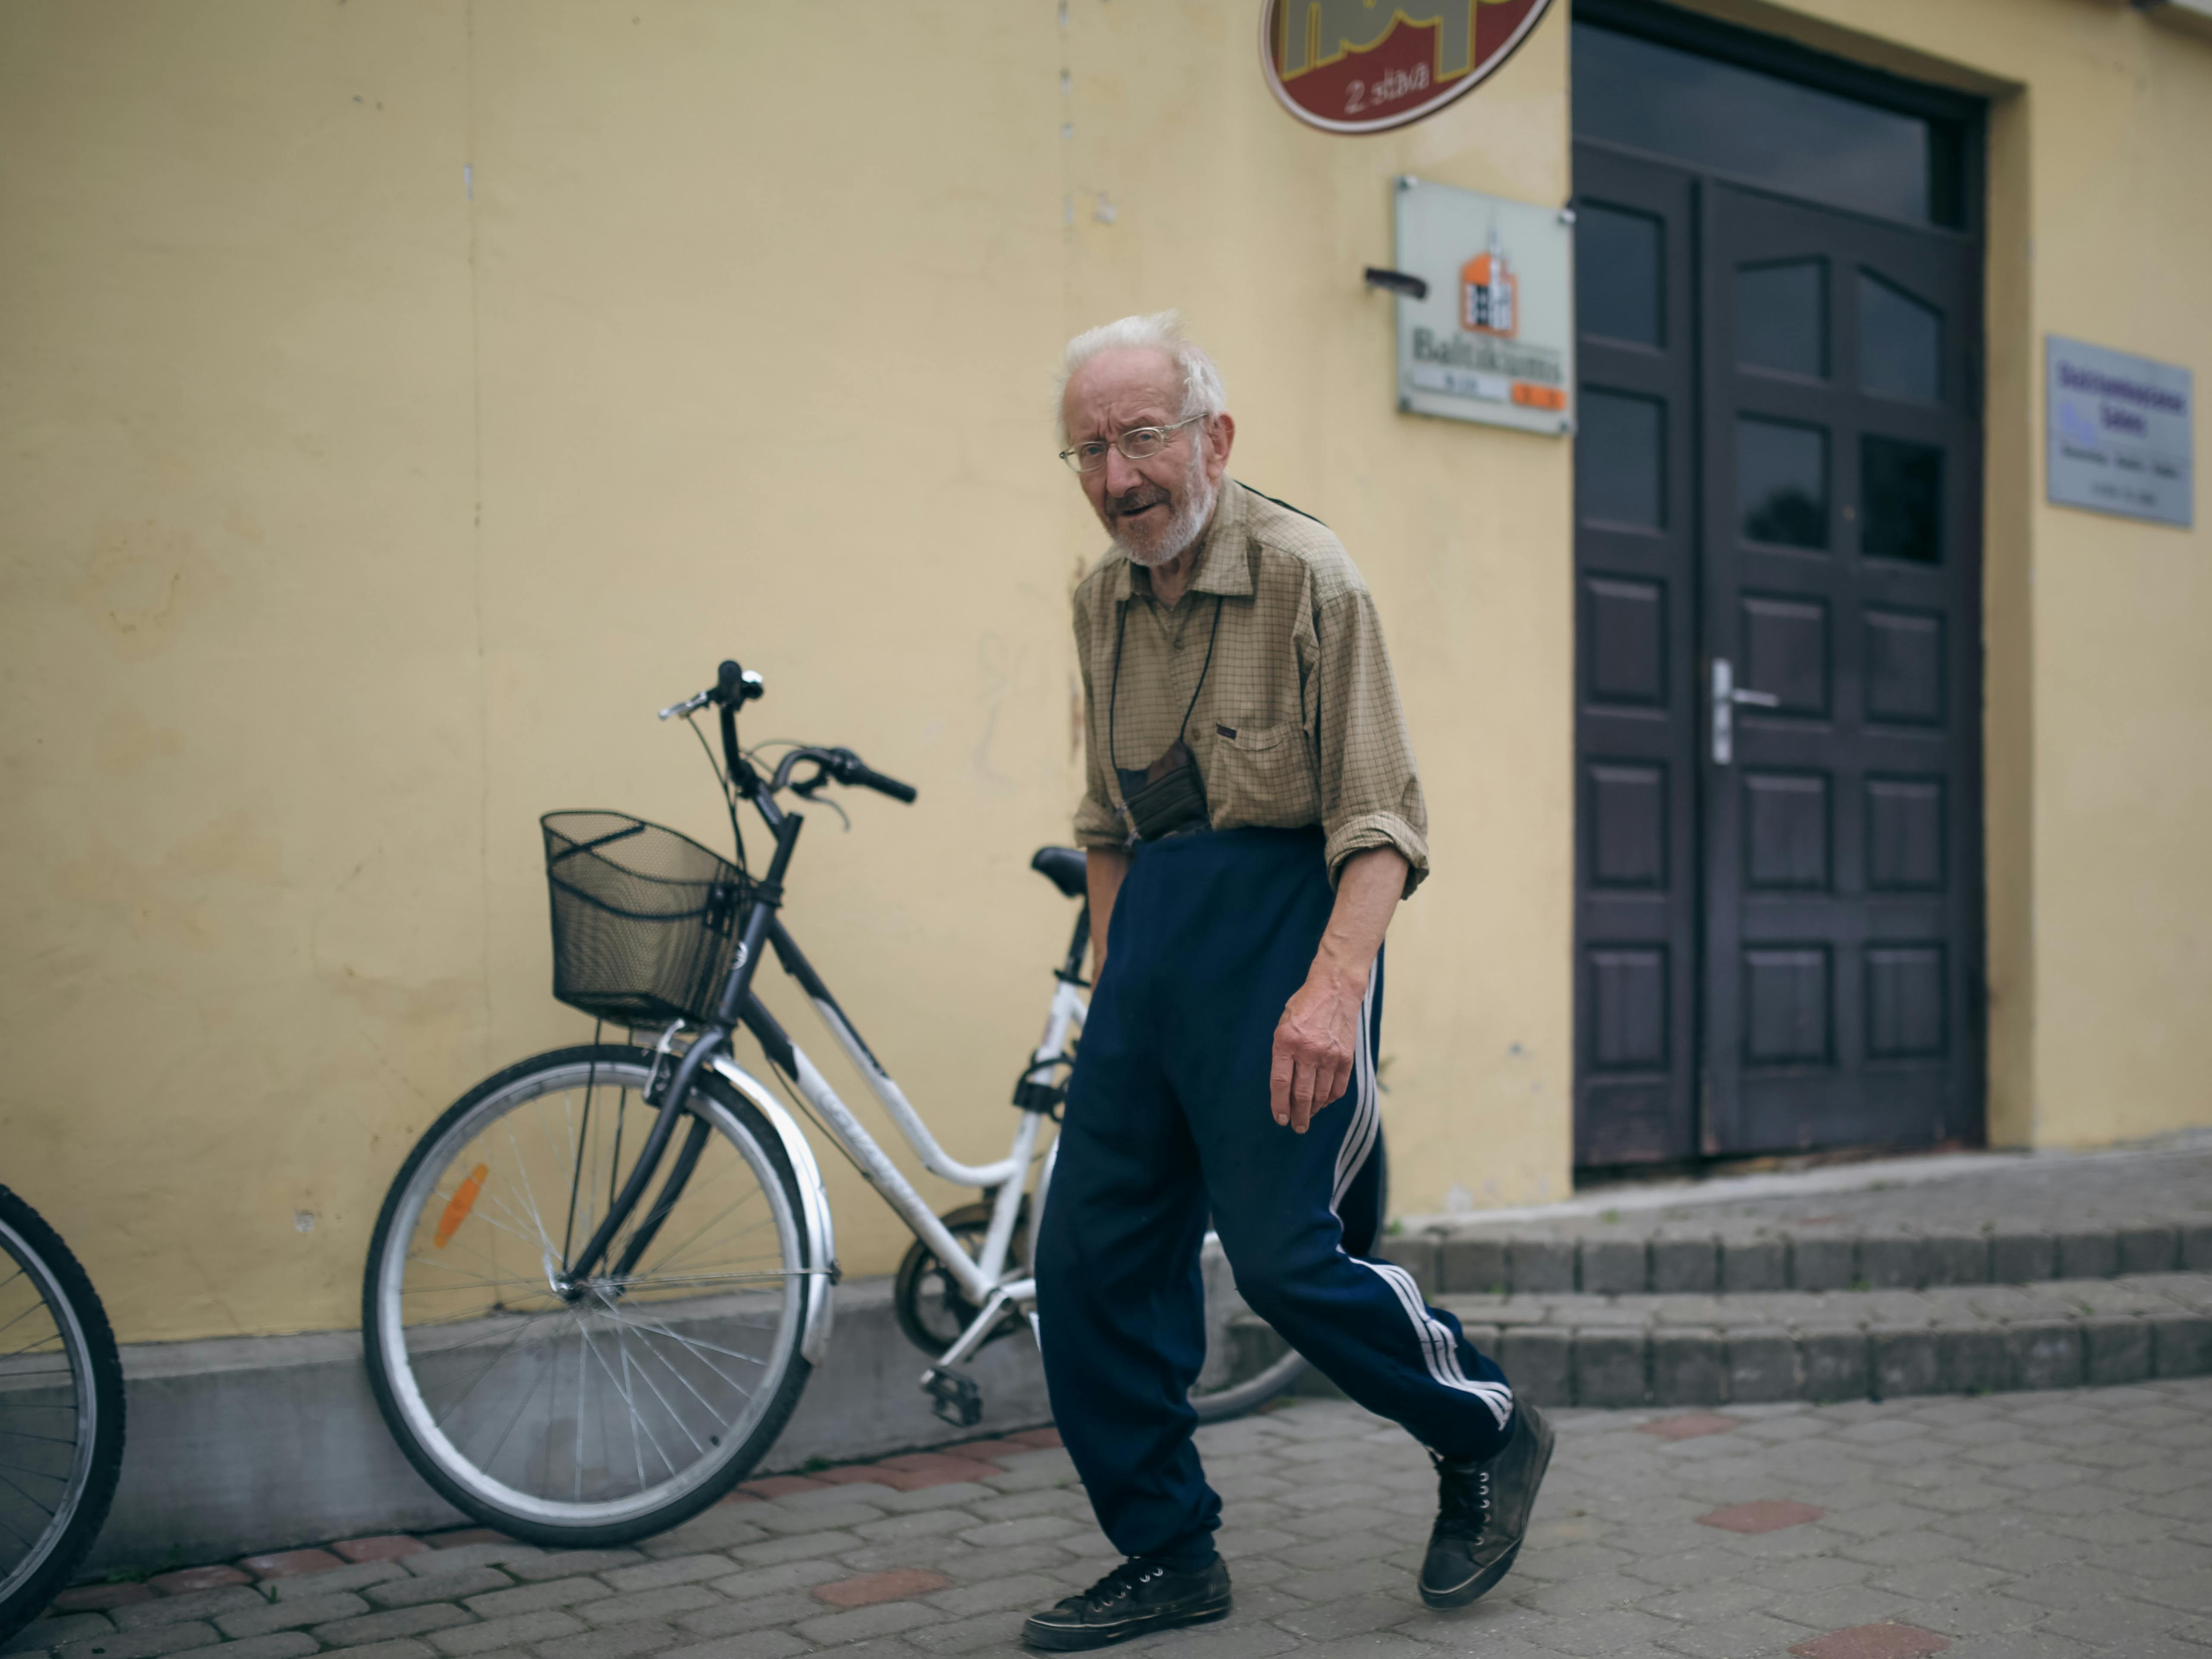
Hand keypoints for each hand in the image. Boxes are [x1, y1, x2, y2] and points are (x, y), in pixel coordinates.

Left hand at [1269, 969, 1364, 1133]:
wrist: (1335, 989)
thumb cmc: (1304, 1007)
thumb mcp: (1283, 1025)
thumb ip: (1282, 1054)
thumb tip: (1285, 1086)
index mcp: (1286, 1042)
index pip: (1280, 1083)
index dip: (1279, 1105)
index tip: (1280, 1119)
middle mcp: (1308, 1051)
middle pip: (1302, 1094)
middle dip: (1298, 1116)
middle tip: (1297, 1127)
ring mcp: (1330, 1055)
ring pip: (1321, 1094)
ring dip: (1314, 1110)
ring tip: (1309, 1116)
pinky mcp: (1346, 1057)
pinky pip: (1338, 1087)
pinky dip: (1330, 1098)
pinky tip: (1324, 1102)